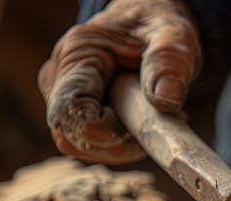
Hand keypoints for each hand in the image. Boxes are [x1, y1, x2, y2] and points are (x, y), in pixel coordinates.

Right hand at [38, 0, 200, 163]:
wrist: (147, 23)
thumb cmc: (156, 27)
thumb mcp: (171, 37)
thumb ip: (168, 63)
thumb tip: (165, 100)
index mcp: (77, 55)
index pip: (71, 110)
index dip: (104, 131)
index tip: (139, 127)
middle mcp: (58, 76)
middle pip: (71, 134)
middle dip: (114, 144)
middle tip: (153, 127)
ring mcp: (60, 94)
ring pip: (76, 144)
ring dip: (115, 147)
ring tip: (149, 123)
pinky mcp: (71, 109)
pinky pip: (85, 143)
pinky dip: (114, 145)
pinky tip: (139, 127)